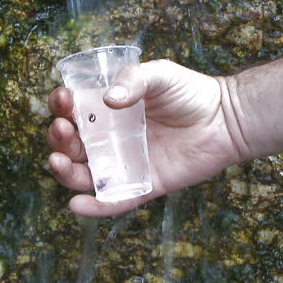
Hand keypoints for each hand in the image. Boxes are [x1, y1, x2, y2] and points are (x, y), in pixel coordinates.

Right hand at [46, 60, 242, 216]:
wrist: (226, 119)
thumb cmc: (191, 92)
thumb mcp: (160, 74)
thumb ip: (134, 80)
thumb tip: (109, 99)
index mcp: (109, 110)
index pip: (73, 111)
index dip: (61, 106)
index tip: (63, 99)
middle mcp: (111, 139)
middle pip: (72, 145)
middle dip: (57, 139)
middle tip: (62, 129)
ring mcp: (125, 163)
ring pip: (84, 175)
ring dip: (64, 172)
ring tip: (57, 162)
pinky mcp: (143, 186)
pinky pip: (113, 201)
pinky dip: (93, 207)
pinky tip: (76, 204)